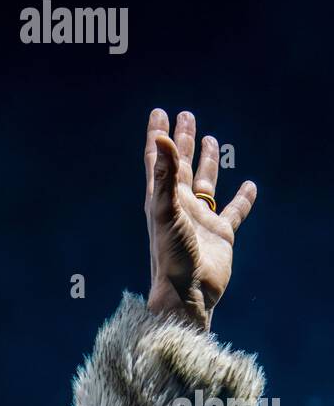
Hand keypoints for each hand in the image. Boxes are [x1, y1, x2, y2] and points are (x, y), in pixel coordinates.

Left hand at [144, 107, 256, 330]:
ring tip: (211, 139)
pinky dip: (243, 199)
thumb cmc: (171, 255)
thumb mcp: (165, 211)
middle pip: (181, 166)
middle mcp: (180, 207)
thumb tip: (160, 138)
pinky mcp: (221, 234)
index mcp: (162, 200)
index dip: (157, 136)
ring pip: (206, 183)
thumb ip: (164, 175)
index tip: (159, 113)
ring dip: (208, 162)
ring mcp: (201, 220)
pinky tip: (249, 186)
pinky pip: (234, 211)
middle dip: (183, 140)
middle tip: (186, 116)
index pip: (158, 161)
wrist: (188, 292)